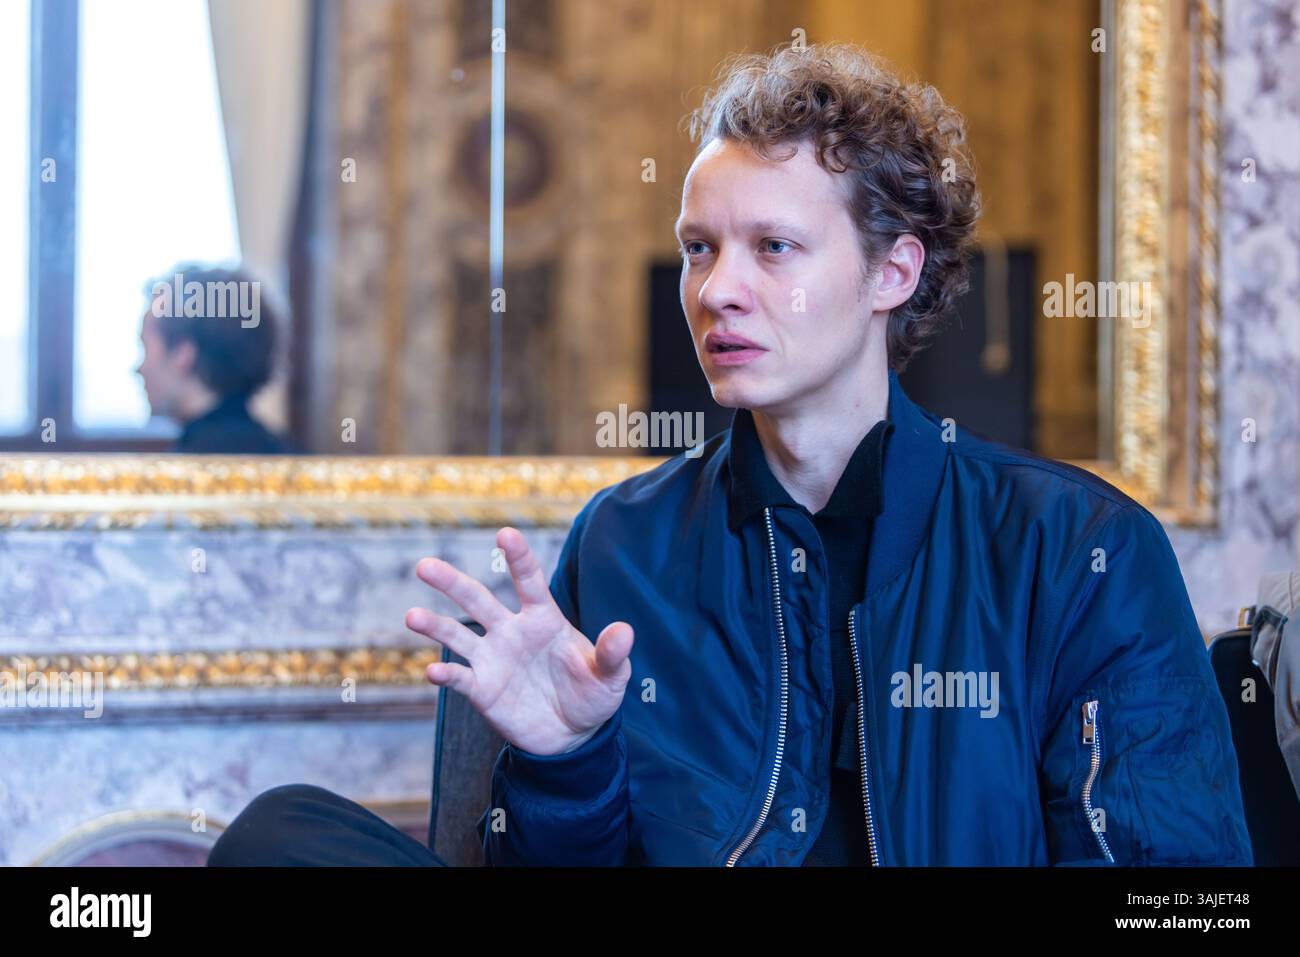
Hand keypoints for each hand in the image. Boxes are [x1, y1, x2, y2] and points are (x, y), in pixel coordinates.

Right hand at [405, 526, 633, 755]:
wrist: (572, 735)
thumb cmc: (592, 694)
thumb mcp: (611, 677)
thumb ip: (613, 654)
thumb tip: (625, 631)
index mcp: (543, 618)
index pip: (528, 580)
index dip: (518, 557)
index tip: (505, 533)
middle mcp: (511, 631)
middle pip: (478, 600)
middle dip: (452, 582)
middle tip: (425, 565)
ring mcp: (493, 658)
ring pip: (458, 635)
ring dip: (435, 625)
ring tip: (412, 616)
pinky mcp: (482, 689)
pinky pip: (460, 678)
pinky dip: (445, 675)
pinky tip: (434, 672)